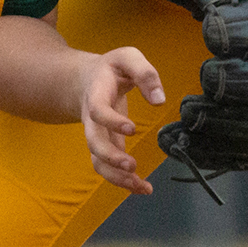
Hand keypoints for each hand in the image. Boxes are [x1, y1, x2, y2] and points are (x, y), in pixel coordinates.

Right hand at [77, 46, 166, 194]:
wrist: (87, 78)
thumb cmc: (112, 68)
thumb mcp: (128, 58)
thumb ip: (145, 73)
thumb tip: (160, 101)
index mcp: (96, 94)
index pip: (97, 111)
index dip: (111, 122)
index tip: (132, 129)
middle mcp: (91, 120)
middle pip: (93, 142)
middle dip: (110, 157)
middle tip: (131, 165)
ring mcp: (97, 135)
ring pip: (98, 161)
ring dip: (116, 176)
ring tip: (140, 184)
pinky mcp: (107, 145)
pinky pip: (108, 168)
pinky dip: (123, 181)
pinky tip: (143, 188)